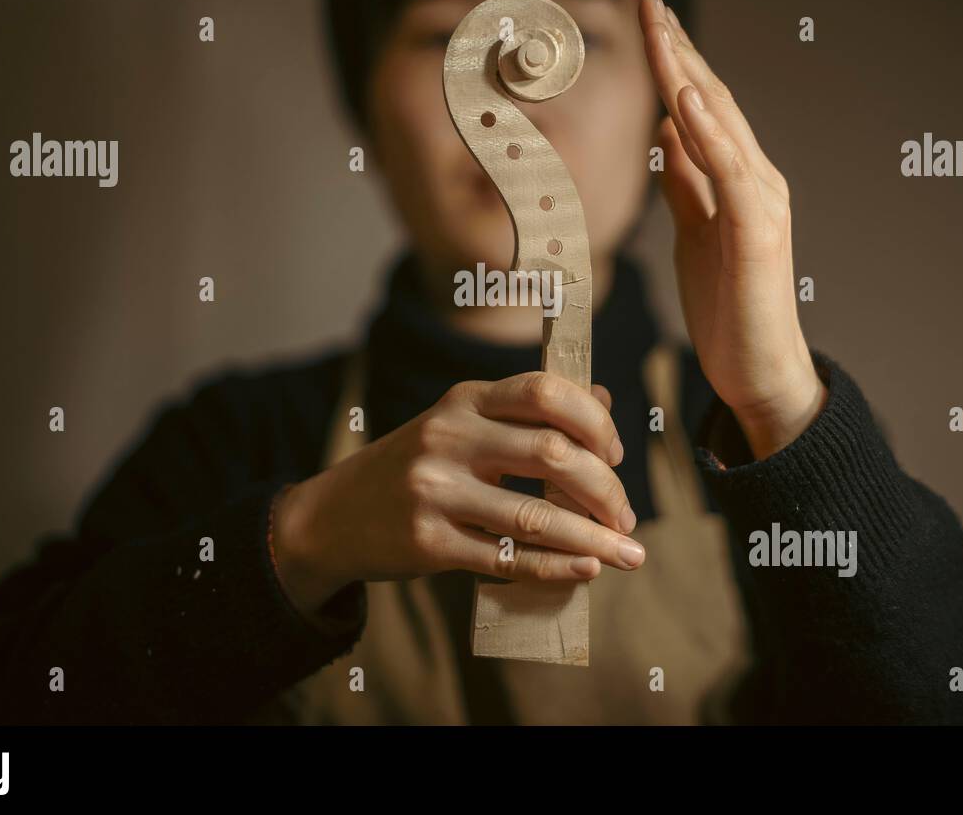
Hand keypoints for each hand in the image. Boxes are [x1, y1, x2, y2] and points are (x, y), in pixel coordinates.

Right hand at [271, 372, 645, 614]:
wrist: (332, 517)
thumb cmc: (414, 467)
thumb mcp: (460, 423)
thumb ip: (525, 411)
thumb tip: (602, 398)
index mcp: (464, 400)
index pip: (546, 392)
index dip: (595, 421)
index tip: (616, 453)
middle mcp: (449, 438)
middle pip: (554, 454)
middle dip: (606, 490)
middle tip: (627, 518)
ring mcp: (435, 492)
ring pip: (537, 517)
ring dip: (595, 540)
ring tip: (629, 555)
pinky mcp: (428, 543)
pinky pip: (507, 559)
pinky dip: (557, 568)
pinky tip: (586, 570)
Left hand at [639, 0, 826, 460]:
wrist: (759, 371)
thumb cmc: (729, 308)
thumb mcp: (695, 234)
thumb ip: (686, 183)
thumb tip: (666, 132)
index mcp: (739, 181)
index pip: (703, 110)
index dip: (677, 64)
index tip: (650, 23)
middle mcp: (756, 180)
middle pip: (713, 102)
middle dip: (680, 51)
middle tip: (650, 3)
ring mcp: (762, 203)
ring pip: (722, 124)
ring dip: (689, 74)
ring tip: (662, 29)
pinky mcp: (758, 232)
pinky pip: (730, 171)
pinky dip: (709, 132)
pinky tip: (686, 98)